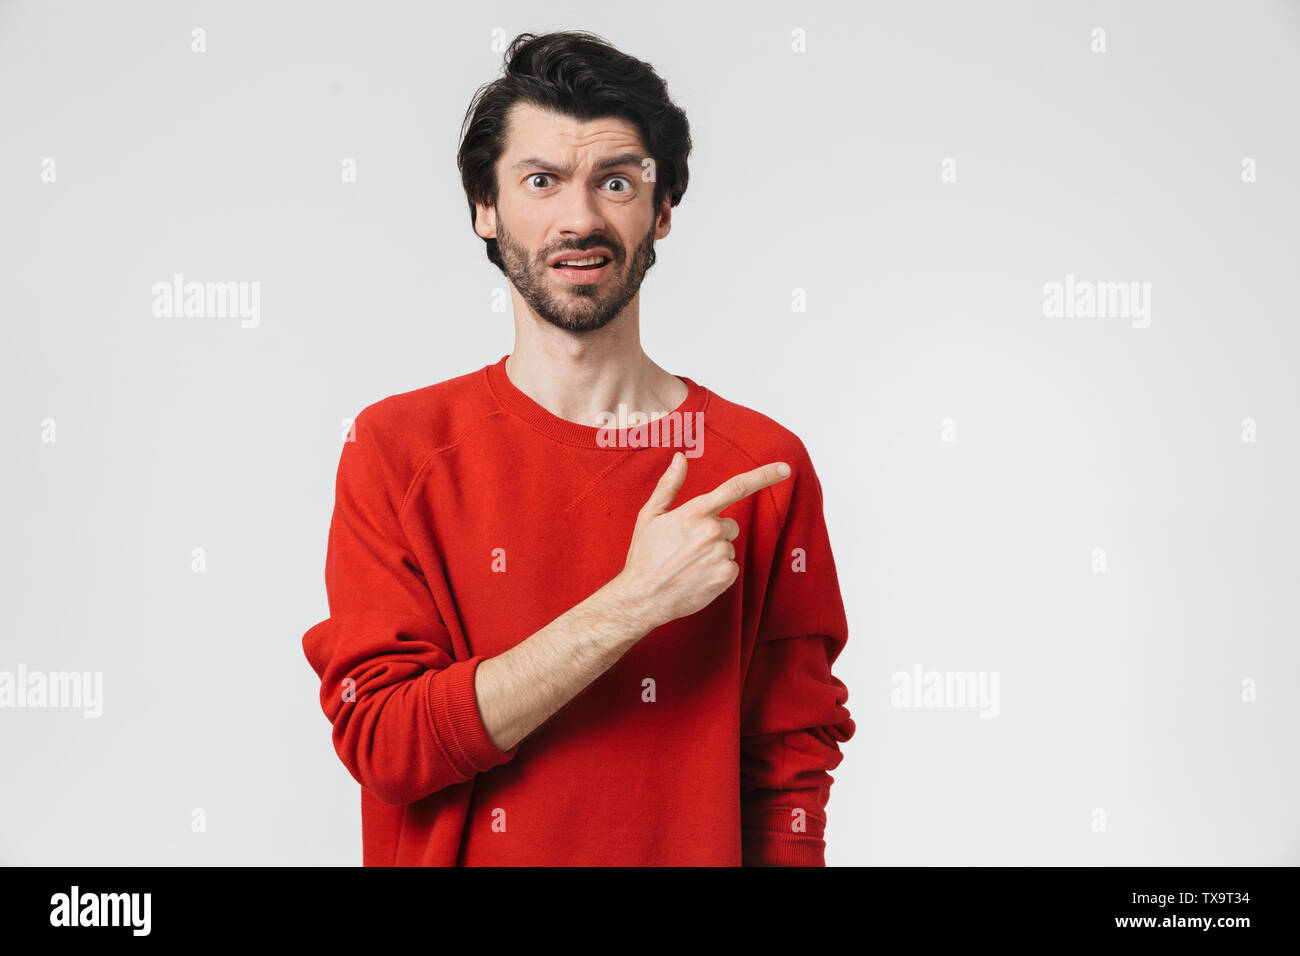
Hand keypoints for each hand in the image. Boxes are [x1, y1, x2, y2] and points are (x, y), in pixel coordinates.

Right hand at [613, 452, 790, 631]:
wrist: (643, 596)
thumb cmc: (644, 555)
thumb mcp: (650, 515)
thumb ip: (669, 484)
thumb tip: (680, 458)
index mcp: (695, 511)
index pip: (736, 487)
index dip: (764, 476)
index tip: (785, 468)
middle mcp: (712, 530)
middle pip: (730, 525)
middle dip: (715, 533)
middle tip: (688, 547)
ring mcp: (721, 553)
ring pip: (729, 547)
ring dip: (714, 554)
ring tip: (689, 564)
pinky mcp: (726, 576)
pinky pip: (731, 567)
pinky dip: (718, 572)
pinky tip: (697, 577)